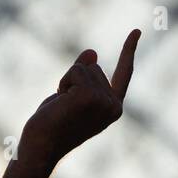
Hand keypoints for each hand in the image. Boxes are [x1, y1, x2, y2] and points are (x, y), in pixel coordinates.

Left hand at [18, 28, 139, 165]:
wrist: (40, 147)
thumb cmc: (52, 126)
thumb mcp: (70, 95)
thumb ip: (82, 75)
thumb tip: (92, 52)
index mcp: (113, 108)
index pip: (124, 74)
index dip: (129, 51)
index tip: (136, 30)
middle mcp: (114, 106)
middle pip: (94, 67)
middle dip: (73, 80)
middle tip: (64, 106)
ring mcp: (104, 102)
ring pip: (85, 68)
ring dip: (67, 82)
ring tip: (62, 106)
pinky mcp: (90, 97)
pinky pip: (76, 71)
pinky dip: (64, 82)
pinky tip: (60, 102)